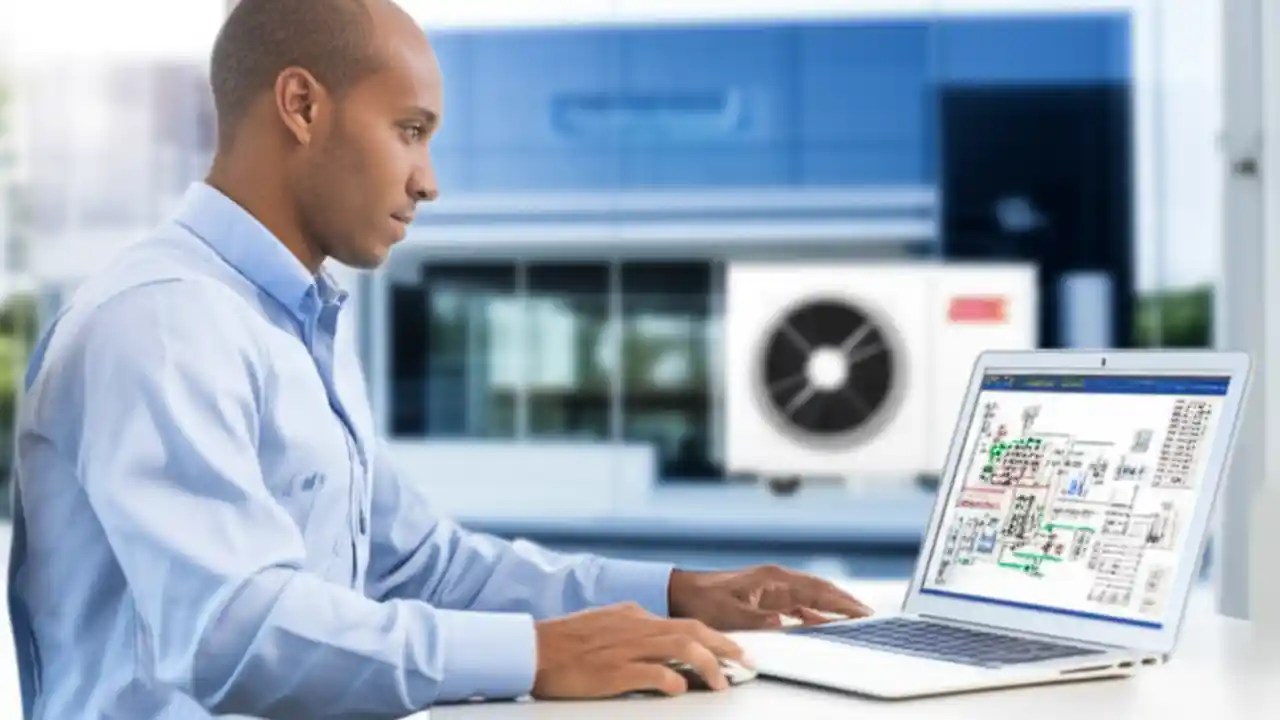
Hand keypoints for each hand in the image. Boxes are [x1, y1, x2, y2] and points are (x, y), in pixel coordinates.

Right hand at [533, 601, 747, 698]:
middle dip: (724, 646)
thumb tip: (658, 645)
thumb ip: (632, 631)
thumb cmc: (562, 643)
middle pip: (692, 630)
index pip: (682, 622)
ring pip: (680, 648)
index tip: (729, 649)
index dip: (711, 637)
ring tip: (722, 682)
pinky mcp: (614, 670)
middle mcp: (635, 626)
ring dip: (708, 664)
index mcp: (633, 614)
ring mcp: (626, 647)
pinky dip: (673, 680)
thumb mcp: (604, 625)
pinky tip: (682, 689)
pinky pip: (653, 673)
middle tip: (746, 661)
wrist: (531, 649)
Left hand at [667, 565, 873, 630]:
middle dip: (845, 602)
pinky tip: (823, 624)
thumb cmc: (704, 600)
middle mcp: (777, 580)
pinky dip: (814, 614)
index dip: (841, 601)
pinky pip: (798, 605)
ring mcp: (773, 588)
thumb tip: (786, 623)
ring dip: (832, 608)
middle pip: (820, 590)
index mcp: (773, 579)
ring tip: (855, 620)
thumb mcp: (730, 613)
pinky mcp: (766, 597)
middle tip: (869, 616)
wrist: (682, 592)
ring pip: (811, 597)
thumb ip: (759, 619)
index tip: (862, 611)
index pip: (816, 590)